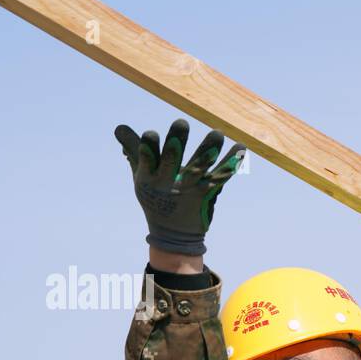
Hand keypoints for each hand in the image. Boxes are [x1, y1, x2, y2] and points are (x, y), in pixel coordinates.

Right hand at [114, 119, 245, 255]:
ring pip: (199, 166)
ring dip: (208, 149)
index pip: (146, 157)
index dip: (149, 147)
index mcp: (149, 177)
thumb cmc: (156, 200)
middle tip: (181, 123)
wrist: (174, 236)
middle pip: (172, 159)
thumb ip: (135, 152)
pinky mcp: (207, 193)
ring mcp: (189, 189)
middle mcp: (168, 183)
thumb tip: (120, 129)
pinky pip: (221, 176)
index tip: (152, 134)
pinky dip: (231, 162)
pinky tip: (240, 147)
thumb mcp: (141, 178)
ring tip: (216, 133)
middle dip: (176, 141)